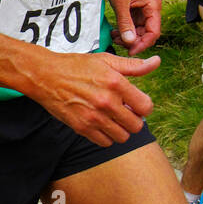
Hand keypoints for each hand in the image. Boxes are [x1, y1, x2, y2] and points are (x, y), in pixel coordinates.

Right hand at [31, 48, 158, 146]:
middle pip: (136, 125)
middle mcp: (107, 102)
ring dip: (121, 130)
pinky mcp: (82, 127)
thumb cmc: (76, 66)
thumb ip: (133, 66)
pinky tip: (101, 125)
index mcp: (116, 83)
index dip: (144, 107)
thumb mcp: (106, 60)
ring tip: (113, 120)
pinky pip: (105, 142)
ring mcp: (94, 117)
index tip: (135, 104)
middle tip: (124, 113)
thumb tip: (156, 62)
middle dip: (133, 120)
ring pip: (122, 137)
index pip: (145, 107)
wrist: (46, 76)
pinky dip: (106, 137)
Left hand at [103, 0, 161, 53]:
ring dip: (128, 37)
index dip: (143, 44)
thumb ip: (125, 22)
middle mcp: (151, 8)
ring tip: (115, 37)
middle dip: (134, 41)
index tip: (130, 51)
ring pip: (139, 30)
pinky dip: (125, 30)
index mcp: (153, 5)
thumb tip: (130, 42)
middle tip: (119, 43)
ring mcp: (143, 9)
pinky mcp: (135, 9)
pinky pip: (133, 25)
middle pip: (147, 33)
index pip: (154, 32)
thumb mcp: (120, 2)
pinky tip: (115, 32)